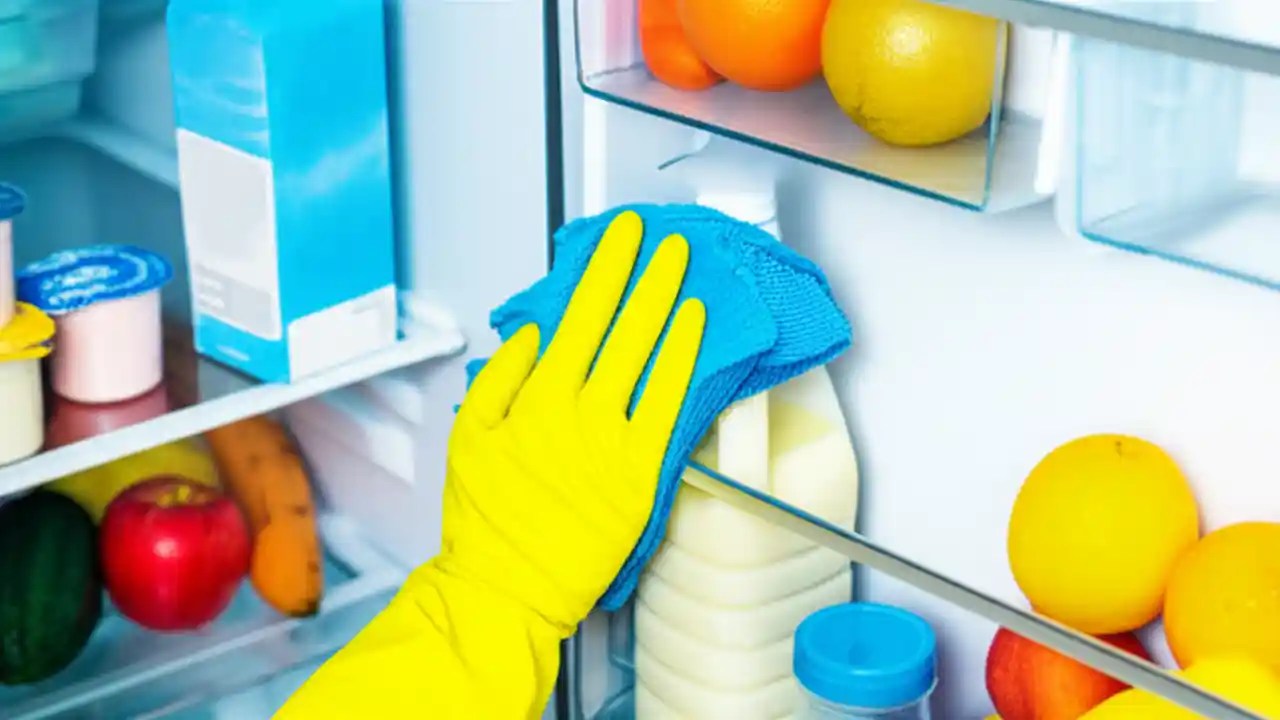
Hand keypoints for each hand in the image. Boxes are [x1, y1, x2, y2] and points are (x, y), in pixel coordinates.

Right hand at [436, 210, 705, 630]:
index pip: (578, 315)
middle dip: (645, 273)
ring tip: (685, 268)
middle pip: (620, 326)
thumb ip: (499, 381)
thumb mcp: (467, 440)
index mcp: (537, 399)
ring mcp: (615, 441)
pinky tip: (695, 329)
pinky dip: (684, 360)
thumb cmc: (487, 523)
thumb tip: (533, 337)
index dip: (604, 269)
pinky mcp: (644, 473)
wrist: (508, 589)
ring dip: (669, 303)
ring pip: (647, 355)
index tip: (621, 238)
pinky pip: (670, 404)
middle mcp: (579, 412)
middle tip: (664, 239)